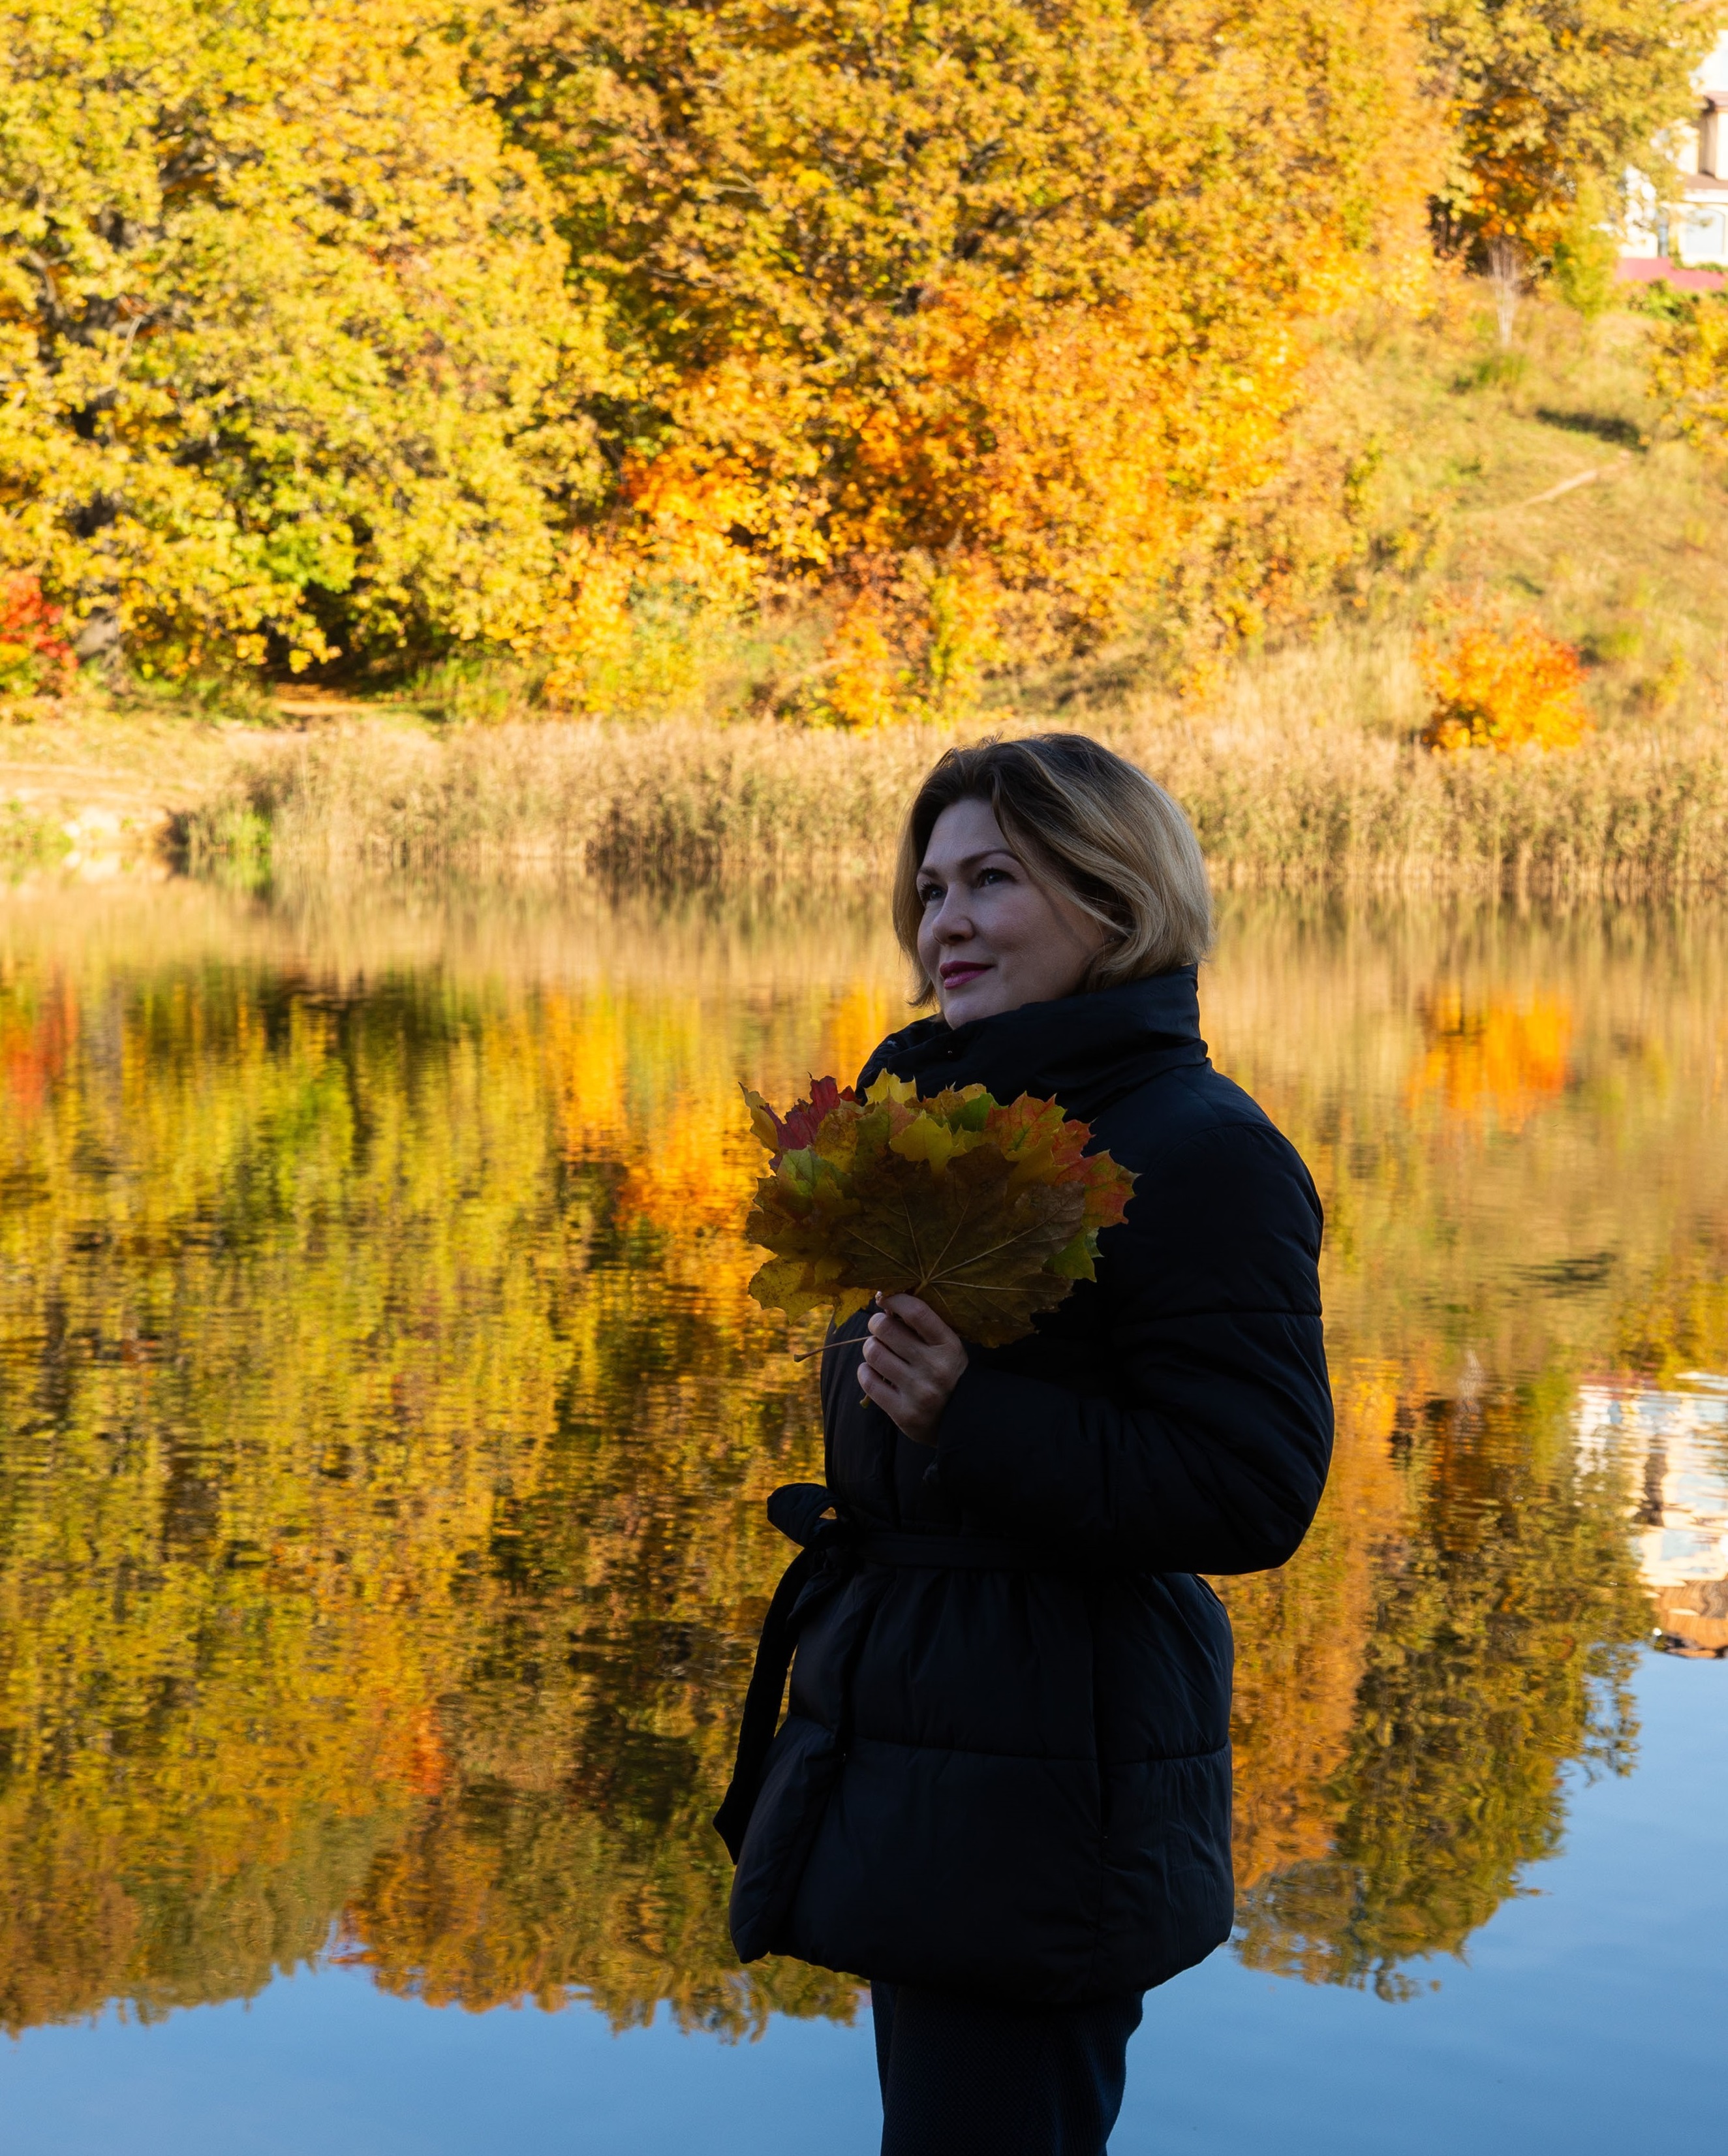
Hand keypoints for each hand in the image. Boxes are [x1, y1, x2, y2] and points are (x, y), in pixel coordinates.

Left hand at [858, 1294, 967, 1446]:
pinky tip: (872, 1371)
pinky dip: (865, 1371)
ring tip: (878, 1351)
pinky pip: (869, 1382)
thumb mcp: (946, 1346)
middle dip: (876, 1324)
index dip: (894, 1298)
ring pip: (873, 1353)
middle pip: (886, 1329)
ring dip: (870, 1347)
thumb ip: (921, 1327)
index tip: (885, 1298)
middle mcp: (935, 1368)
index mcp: (948, 1346)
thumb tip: (884, 1303)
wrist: (964, 1419)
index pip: (916, 1312)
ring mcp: (919, 1392)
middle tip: (879, 1328)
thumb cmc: (948, 1372)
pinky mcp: (904, 1413)